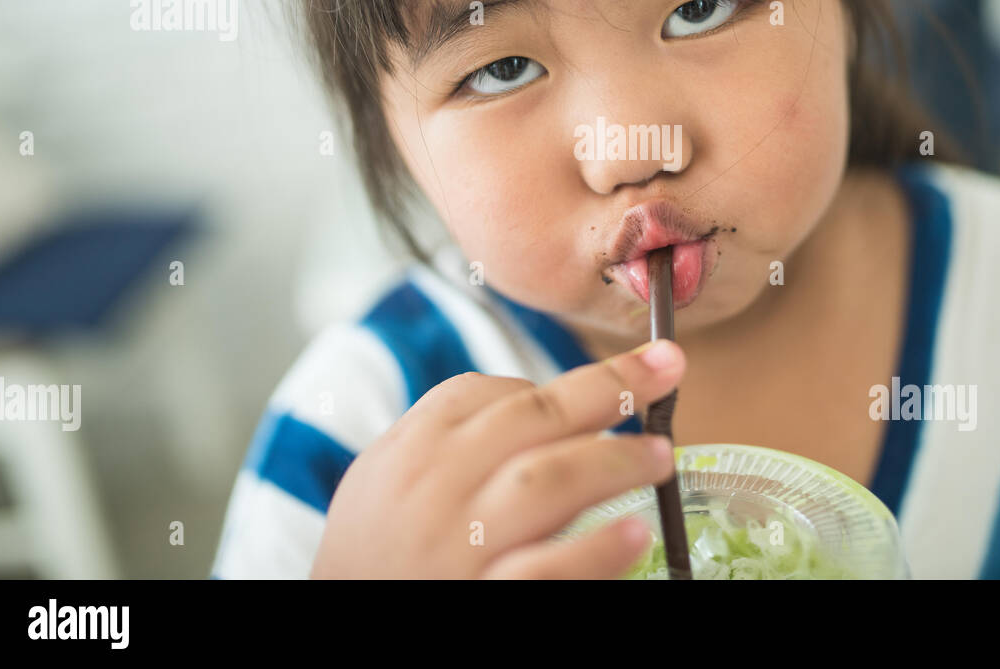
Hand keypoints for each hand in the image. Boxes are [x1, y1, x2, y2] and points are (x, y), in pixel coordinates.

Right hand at [310, 337, 685, 577]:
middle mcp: (432, 488)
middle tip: (666, 371)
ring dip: (614, 461)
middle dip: (608, 387)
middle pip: (533, 418)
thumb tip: (552, 411)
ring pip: (546, 481)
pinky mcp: (477, 601)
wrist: (332, 628)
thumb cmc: (374, 556)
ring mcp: (455, 546)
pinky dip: (593, 550)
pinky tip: (633, 535)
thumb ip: (455, 442)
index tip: (611, 384)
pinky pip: (544, 570)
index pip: (488, 391)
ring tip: (660, 457)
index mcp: (409, 448)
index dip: (560, 383)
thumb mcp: (387, 481)